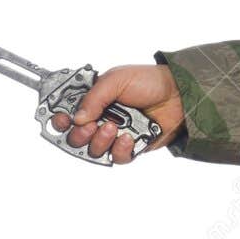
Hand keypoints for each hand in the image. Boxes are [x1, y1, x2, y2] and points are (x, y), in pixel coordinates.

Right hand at [49, 63, 183, 163]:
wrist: (179, 94)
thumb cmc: (149, 81)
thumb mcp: (117, 80)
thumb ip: (94, 98)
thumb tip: (77, 118)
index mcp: (93, 100)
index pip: (67, 115)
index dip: (60, 120)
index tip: (63, 121)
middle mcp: (101, 118)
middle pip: (76, 137)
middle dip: (80, 134)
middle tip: (91, 126)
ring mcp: (116, 134)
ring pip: (95, 150)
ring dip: (100, 141)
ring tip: (113, 128)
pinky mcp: (132, 146)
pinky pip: (118, 157)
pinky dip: (120, 150)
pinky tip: (128, 138)